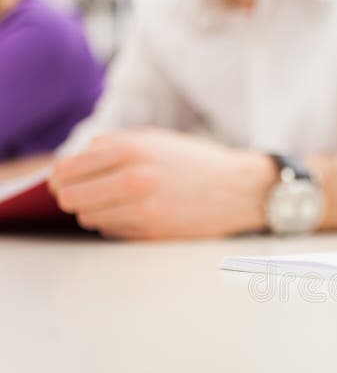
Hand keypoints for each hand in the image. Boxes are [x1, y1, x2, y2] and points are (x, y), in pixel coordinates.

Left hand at [49, 129, 276, 239]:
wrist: (239, 189)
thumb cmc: (196, 163)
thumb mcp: (154, 140)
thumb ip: (111, 147)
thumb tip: (71, 165)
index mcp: (132, 150)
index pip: (69, 169)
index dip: (60, 177)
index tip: (62, 180)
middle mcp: (134, 180)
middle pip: (72, 197)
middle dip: (73, 196)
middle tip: (81, 194)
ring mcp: (144, 209)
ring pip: (90, 218)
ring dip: (95, 211)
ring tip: (114, 203)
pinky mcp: (153, 232)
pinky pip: (112, 232)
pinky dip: (115, 224)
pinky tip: (134, 214)